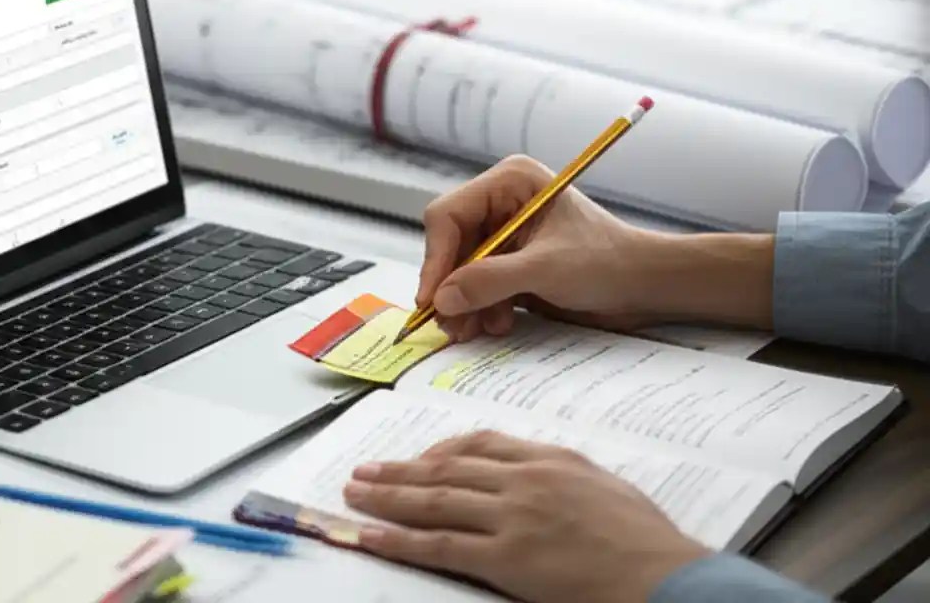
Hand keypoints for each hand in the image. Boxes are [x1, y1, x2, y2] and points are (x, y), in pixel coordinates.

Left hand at [343, 432, 709, 602]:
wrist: (664, 576)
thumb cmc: (647, 542)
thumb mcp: (606, 489)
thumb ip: (564, 478)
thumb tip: (540, 479)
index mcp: (550, 459)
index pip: (482, 443)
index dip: (441, 449)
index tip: (419, 455)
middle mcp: (523, 480)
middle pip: (447, 468)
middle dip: (400, 469)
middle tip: (366, 469)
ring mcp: (511, 517)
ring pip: (433, 500)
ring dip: (387, 497)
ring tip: (356, 493)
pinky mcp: (505, 558)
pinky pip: (438, 545)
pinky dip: (398, 540)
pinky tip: (371, 536)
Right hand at [418, 155, 652, 339]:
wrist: (644, 286)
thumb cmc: (608, 262)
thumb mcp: (546, 269)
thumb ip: (491, 280)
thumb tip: (442, 299)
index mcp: (509, 183)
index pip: (448, 216)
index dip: (436, 258)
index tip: (432, 299)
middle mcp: (501, 204)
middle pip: (450, 246)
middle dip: (450, 287)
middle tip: (450, 324)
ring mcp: (504, 235)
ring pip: (460, 271)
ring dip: (464, 303)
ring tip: (473, 330)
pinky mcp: (510, 263)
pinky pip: (477, 286)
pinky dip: (480, 308)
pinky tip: (497, 323)